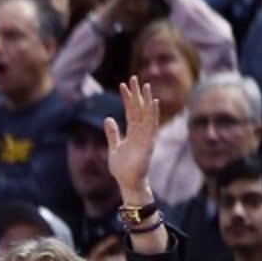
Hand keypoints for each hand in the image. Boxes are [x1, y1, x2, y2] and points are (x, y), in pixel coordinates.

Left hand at [106, 77, 158, 199]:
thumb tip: (108, 119)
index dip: (127, 98)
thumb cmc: (123, 168)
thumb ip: (113, 133)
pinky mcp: (148, 143)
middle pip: (139, 109)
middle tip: (134, 77)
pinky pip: (151, 126)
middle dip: (136, 94)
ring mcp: (146, 136)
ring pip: (146, 114)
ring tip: (145, 85)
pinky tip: (153, 102)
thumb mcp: (114, 147)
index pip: (130, 111)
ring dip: (146, 100)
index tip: (123, 84)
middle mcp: (141, 132)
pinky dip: (152, 114)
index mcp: (133, 132)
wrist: (128, 182)